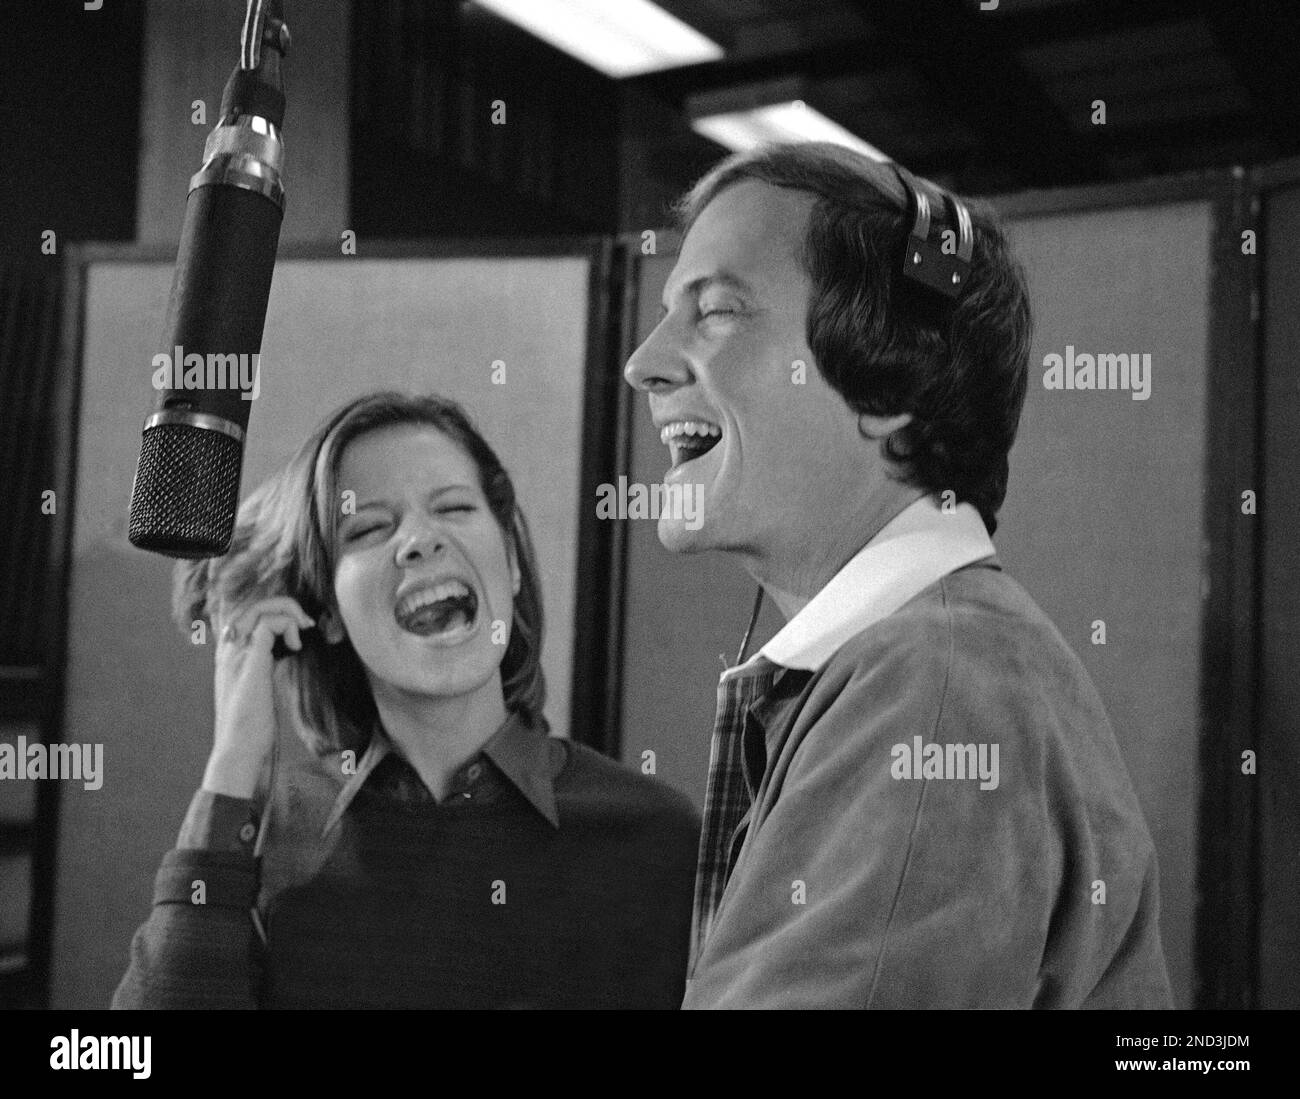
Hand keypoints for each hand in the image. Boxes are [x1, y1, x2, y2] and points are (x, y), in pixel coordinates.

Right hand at [202, 596, 315, 798]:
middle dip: (283, 605)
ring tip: (302, 630)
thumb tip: (284, 651)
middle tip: (304, 624)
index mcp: (230, 654)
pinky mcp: (251, 662)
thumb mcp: (258, 686)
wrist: (238, 750)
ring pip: (258, 608)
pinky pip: (267, 624)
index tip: (295, 627)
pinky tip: (295, 647)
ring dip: (287, 611)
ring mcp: (238, 654)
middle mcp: (230, 649)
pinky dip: (287, 626)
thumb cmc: (251, 725)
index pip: (245, 614)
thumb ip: (264, 665)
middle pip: (251, 604)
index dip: (271, 611)